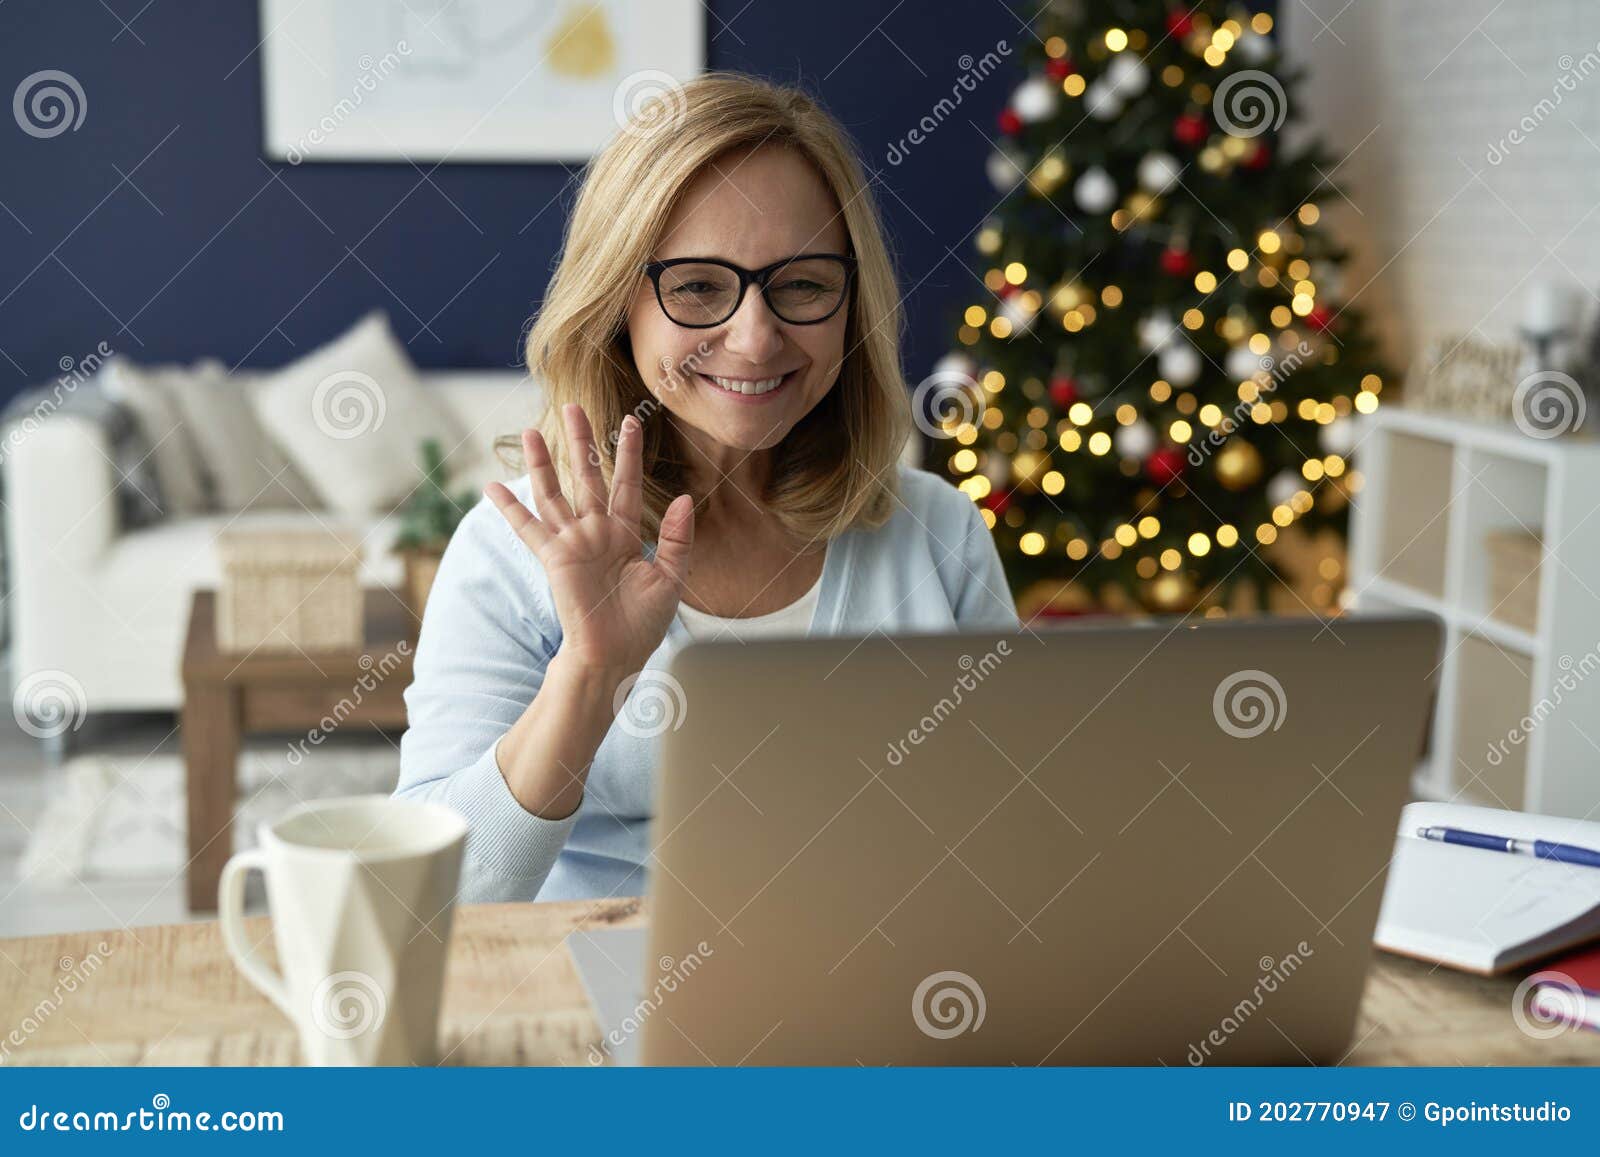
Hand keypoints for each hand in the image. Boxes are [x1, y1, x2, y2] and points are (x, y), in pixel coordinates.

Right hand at [486, 404, 694, 677]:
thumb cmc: (642, 624)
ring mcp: (572, 543)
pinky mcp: (554, 558)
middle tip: (574, 407)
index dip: (628, 454)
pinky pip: (528, 528)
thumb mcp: (671, 577)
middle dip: (581, 442)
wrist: (615, 656)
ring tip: (528, 430)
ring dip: (541, 462)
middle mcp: (596, 532)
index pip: (626, 484)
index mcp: (625, 534)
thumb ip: (677, 538)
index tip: (631, 421)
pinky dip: (509, 508)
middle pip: (587, 476)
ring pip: (554, 492)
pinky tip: (491, 487)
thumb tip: (684, 498)